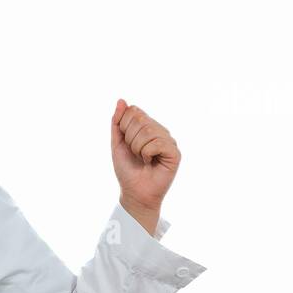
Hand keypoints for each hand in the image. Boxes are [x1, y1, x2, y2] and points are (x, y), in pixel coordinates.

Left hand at [110, 98, 179, 217]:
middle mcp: (160, 131)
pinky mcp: (175, 152)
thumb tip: (121, 100)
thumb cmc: (127, 170)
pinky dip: (147, 154)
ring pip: (148, 131)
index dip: (124, 126)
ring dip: (137, 148)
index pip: (134, 110)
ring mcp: (168, 141)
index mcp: (147, 127)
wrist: (134, 192)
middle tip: (134, 153)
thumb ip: (118, 122)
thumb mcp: (117, 143)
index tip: (126, 143)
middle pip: (140, 118)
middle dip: (130, 138)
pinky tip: (151, 162)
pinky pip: (157, 143)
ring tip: (142, 159)